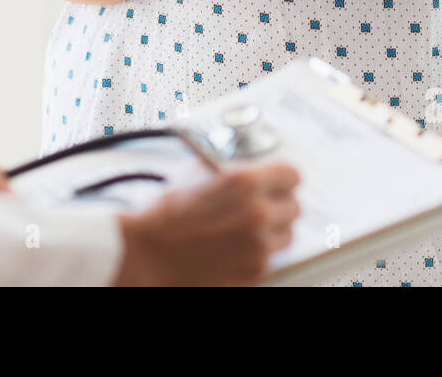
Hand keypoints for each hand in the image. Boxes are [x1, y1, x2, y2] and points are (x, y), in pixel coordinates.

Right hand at [113, 163, 300, 285]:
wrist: (147, 254)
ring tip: (246, 229)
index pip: (292, 174)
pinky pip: (270, 258)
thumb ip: (233, 171)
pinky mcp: (254, 272)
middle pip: (294, 206)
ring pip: (286, 235)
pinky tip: (235, 247)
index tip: (278, 182)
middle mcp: (258, 212)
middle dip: (278, 205)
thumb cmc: (166, 214)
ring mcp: (258, 246)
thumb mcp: (199, 174)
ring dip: (272, 231)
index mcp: (245, 181)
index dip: (282, 178)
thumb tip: (254, 169)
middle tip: (261, 206)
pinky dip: (257, 254)